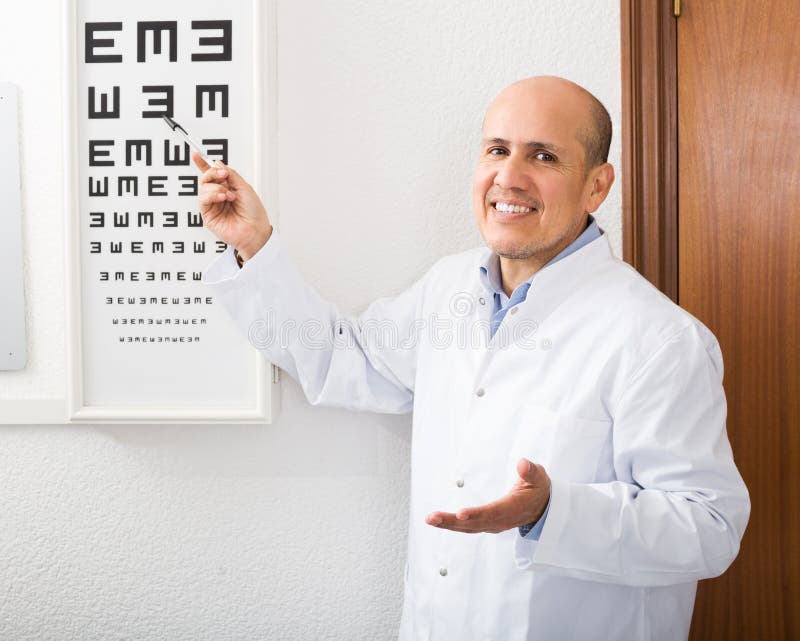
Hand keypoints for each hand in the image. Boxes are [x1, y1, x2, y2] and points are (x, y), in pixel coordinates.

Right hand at [193, 153, 272, 259]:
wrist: (255, 230)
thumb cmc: (254, 213)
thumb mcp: (244, 187)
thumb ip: (230, 174)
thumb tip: (217, 163)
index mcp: (229, 189)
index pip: (213, 175)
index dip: (204, 164)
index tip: (197, 155)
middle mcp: (219, 196)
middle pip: (206, 178)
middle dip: (213, 173)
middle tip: (223, 174)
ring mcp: (213, 206)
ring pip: (203, 187)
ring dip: (217, 188)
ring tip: (229, 195)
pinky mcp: (208, 215)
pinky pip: (203, 200)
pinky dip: (212, 195)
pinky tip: (222, 198)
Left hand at [425, 459, 549, 533]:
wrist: (543, 507)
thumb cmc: (538, 489)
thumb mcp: (539, 477)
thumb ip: (530, 471)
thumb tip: (522, 464)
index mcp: (513, 508)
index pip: (493, 512)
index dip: (477, 514)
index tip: (461, 514)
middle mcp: (501, 520)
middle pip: (474, 524)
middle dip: (452, 521)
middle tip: (432, 518)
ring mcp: (493, 524)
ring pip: (468, 527)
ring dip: (448, 524)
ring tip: (430, 519)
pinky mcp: (488, 524)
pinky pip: (468, 527)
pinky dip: (454, 525)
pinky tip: (440, 522)